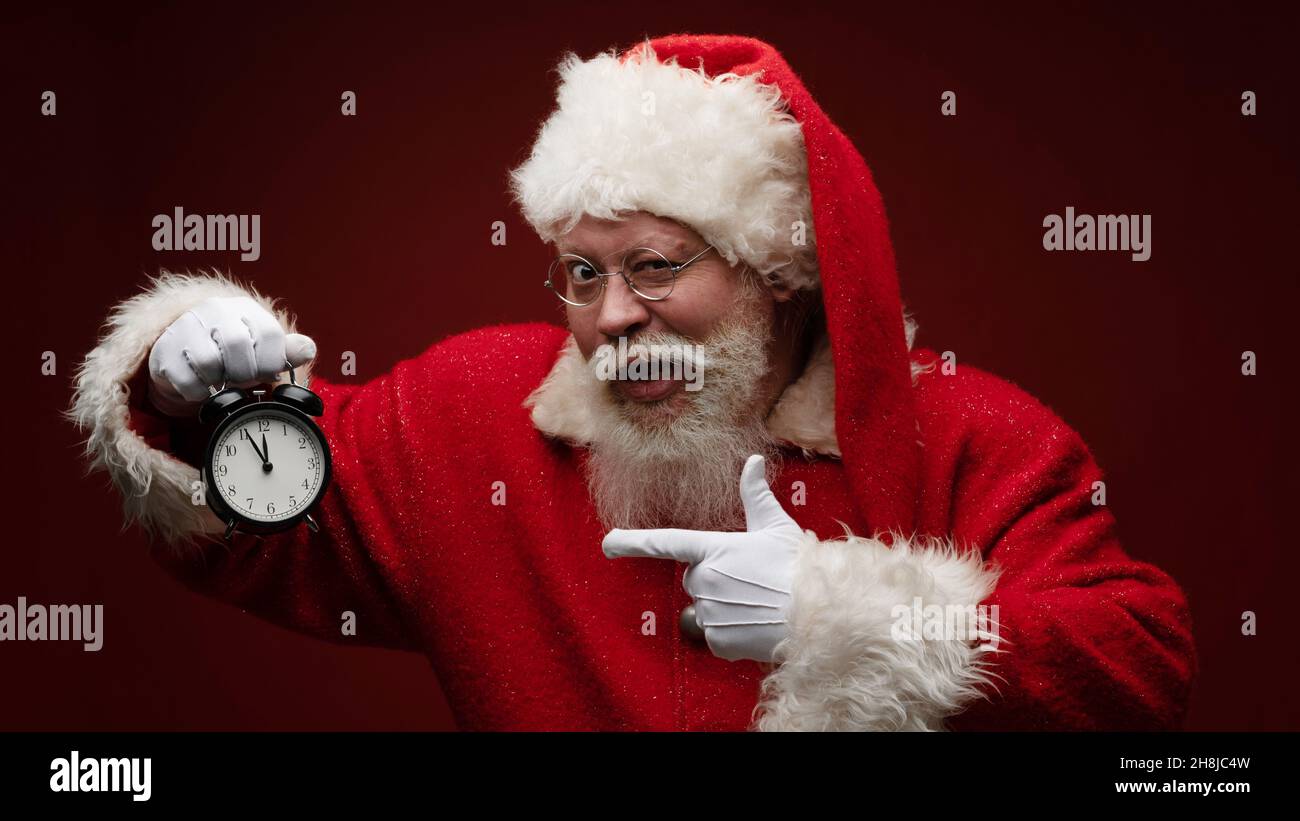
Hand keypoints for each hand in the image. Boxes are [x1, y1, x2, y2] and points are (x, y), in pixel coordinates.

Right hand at [148, 296, 315, 414]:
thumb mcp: (263, 347)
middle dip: (245, 372)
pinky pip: (186, 380)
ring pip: (209, 361)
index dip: (273, 361)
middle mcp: (213, 310)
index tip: (269, 373)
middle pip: (237, 343)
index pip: (269, 333)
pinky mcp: (164, 351)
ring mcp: (185, 328)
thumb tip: (307, 350)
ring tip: (221, 380)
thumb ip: (287, 350)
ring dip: (220, 381)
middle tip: (244, 379)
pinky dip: (198, 392)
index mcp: (244, 308)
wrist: (185, 351)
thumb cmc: (231, 351)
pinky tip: (203, 386)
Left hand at [602, 454, 803, 661]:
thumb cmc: (797, 566)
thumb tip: (753, 460)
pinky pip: (715, 632)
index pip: (666, 542)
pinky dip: (731, 630)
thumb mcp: (776, 526)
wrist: (818, 613)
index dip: (633, 542)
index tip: (608, 543)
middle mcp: (705, 580)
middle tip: (751, 580)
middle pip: (695, 577)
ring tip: (757, 602)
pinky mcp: (717, 639)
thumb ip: (756, 495)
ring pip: (705, 605)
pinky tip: (755, 623)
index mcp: (715, 549)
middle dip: (716, 578)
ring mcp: (709, 611)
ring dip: (725, 604)